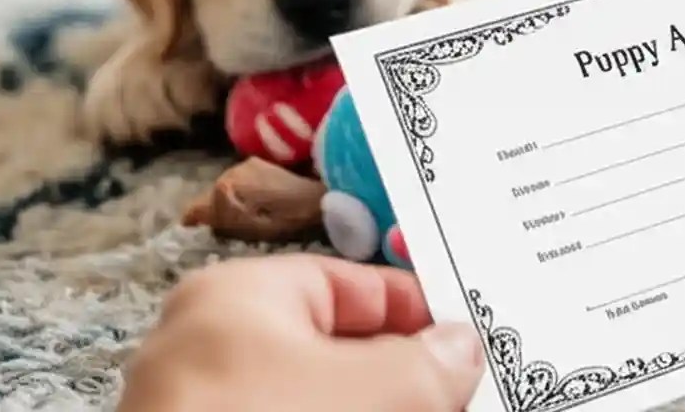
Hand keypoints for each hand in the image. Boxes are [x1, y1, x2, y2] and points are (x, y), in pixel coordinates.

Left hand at [117, 254, 482, 411]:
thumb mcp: (369, 390)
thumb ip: (426, 364)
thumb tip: (459, 349)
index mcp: (237, 300)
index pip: (350, 285)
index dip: (419, 311)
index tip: (472, 343)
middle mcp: (215, 354)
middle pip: (339, 352)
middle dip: (405, 377)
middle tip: (465, 395)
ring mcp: (212, 410)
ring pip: (319, 400)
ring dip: (382, 406)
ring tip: (446, 411)